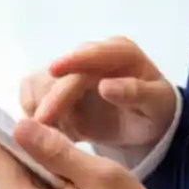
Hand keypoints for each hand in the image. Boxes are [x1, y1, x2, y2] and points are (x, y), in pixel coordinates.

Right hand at [20, 37, 177, 149]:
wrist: (141, 122)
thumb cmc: (153, 109)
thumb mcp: (157, 103)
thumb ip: (136, 93)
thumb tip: (105, 86)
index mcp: (120, 52)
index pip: (93, 52)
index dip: (73, 59)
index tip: (55, 70)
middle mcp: (90, 56)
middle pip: (63, 74)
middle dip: (52, 99)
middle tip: (43, 125)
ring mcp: (69, 71)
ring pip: (41, 82)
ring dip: (40, 108)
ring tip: (52, 135)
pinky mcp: (54, 86)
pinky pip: (32, 94)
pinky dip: (34, 112)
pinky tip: (49, 131)